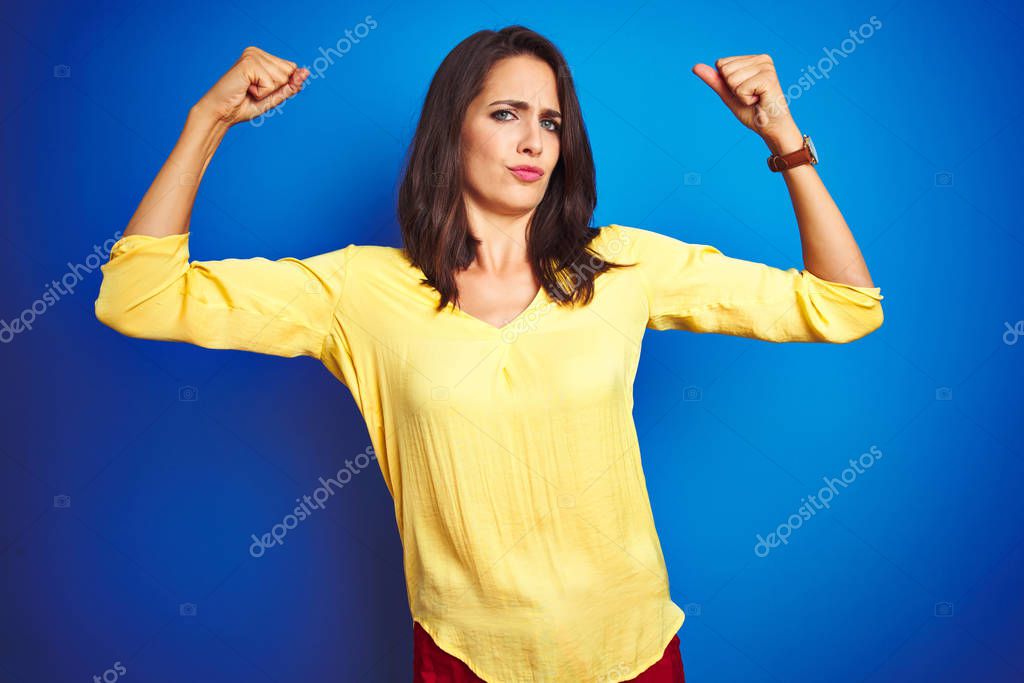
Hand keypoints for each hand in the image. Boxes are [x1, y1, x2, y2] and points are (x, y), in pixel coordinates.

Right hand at [193, 46, 309, 126]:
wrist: (221, 113)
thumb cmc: (245, 105)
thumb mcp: (274, 97)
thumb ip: (290, 86)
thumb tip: (306, 72)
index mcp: (263, 56)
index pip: (292, 68)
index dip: (283, 86)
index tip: (261, 90)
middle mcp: (256, 52)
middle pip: (289, 71)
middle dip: (276, 89)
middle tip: (254, 92)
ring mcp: (252, 55)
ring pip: (282, 78)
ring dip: (268, 92)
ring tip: (249, 90)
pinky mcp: (248, 63)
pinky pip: (271, 83)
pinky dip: (261, 93)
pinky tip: (246, 90)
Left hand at [692, 54, 798, 146]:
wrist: (769, 127)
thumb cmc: (752, 111)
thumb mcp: (728, 93)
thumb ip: (714, 79)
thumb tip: (695, 66)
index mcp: (753, 59)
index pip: (721, 63)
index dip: (727, 83)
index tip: (744, 91)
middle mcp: (762, 59)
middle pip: (725, 70)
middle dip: (732, 89)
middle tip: (750, 96)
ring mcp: (766, 67)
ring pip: (731, 79)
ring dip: (740, 95)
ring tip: (755, 98)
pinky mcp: (768, 78)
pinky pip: (740, 89)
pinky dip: (745, 99)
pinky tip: (759, 100)